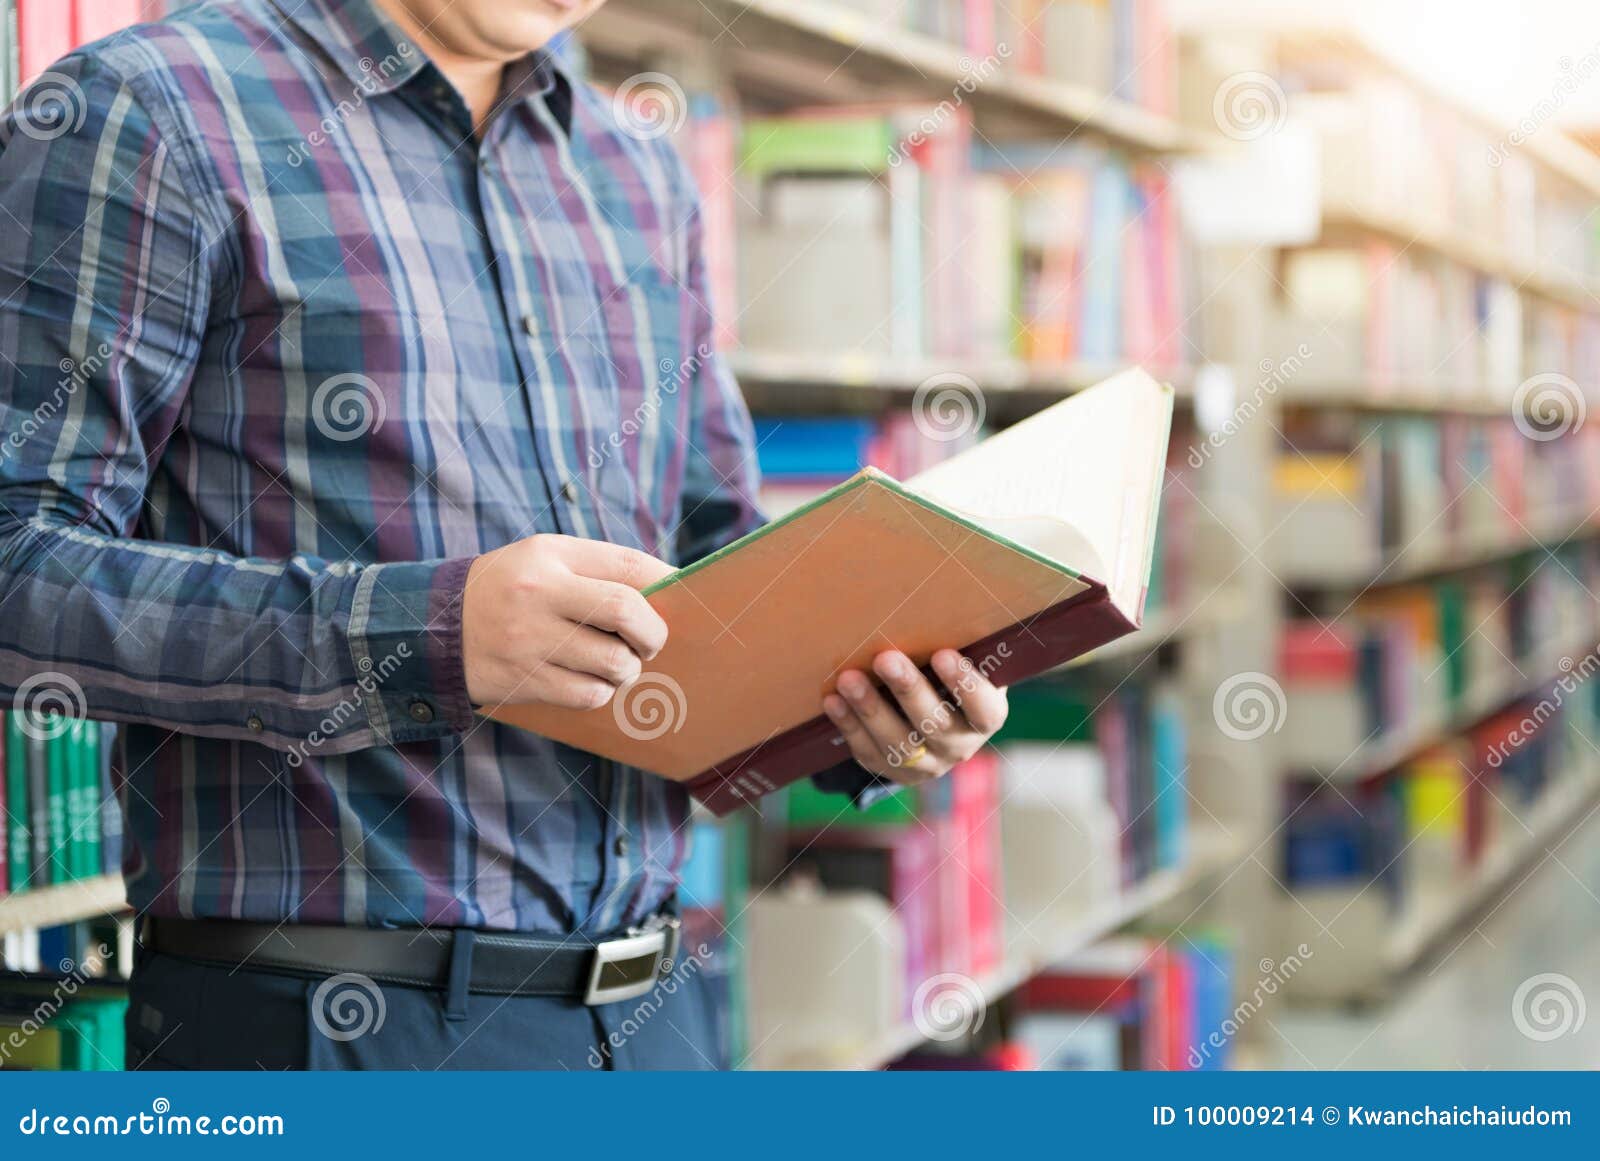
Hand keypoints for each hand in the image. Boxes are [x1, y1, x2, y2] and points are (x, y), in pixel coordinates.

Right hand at [462, 534, 674, 709]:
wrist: (432, 627)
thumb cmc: (506, 590)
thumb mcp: (541, 559)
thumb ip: (596, 569)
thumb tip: (665, 590)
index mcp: (549, 556)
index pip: (627, 565)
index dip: (667, 583)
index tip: (681, 595)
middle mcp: (540, 594)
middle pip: (626, 610)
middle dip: (653, 632)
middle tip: (650, 641)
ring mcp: (530, 640)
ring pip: (614, 662)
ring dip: (629, 669)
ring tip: (619, 664)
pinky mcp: (524, 681)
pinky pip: (589, 694)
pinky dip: (602, 691)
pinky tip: (592, 680)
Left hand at [821, 648, 1008, 784]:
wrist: (930, 714)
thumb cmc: (948, 674)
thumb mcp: (964, 660)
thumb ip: (958, 644)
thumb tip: (928, 603)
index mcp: (986, 717)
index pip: (985, 710)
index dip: (966, 686)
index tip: (942, 654)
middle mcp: (959, 745)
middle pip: (935, 724)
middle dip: (907, 690)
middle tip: (884, 658)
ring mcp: (925, 764)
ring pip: (898, 743)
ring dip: (871, 709)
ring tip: (848, 679)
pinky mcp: (891, 769)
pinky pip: (868, 751)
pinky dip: (849, 725)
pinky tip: (834, 700)